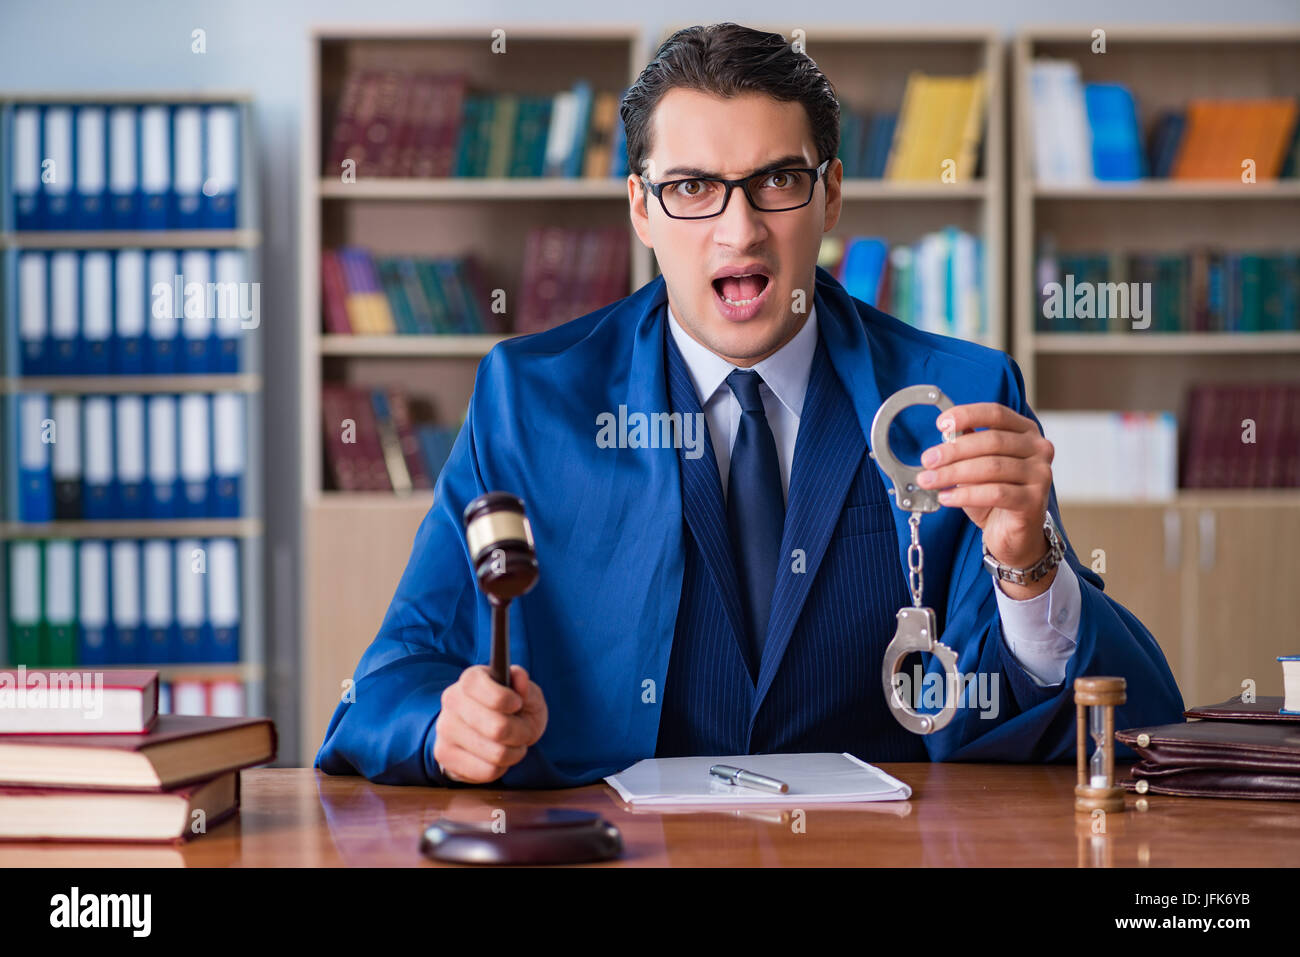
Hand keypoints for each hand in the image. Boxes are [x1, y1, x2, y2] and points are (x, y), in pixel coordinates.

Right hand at [433, 664, 547, 783]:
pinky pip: (487, 771)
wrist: (489, 734)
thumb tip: (519, 678)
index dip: (509, 700)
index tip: (517, 705)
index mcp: (471, 678)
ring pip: (496, 753)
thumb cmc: (511, 711)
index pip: (488, 691)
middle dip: (521, 733)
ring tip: (512, 744)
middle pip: (498, 728)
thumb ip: (526, 686)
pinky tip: (497, 757)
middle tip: (524, 731)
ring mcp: (445, 729)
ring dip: (514, 752)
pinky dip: (501, 767)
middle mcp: (452, 700)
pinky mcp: (444, 755)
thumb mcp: (527, 695)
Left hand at [916, 403, 1055, 595]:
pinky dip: (965, 495)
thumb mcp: (976, 465)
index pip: (996, 413)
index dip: (967, 415)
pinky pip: (995, 493)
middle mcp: (1039, 449)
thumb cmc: (994, 496)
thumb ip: (967, 446)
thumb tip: (946, 433)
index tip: (941, 424)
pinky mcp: (1034, 501)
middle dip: (953, 450)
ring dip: (953, 473)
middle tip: (927, 460)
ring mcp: (1041, 475)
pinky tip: (945, 498)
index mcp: (1026, 432)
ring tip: (929, 480)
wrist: (1012, 535)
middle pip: (992, 441)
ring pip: (991, 467)